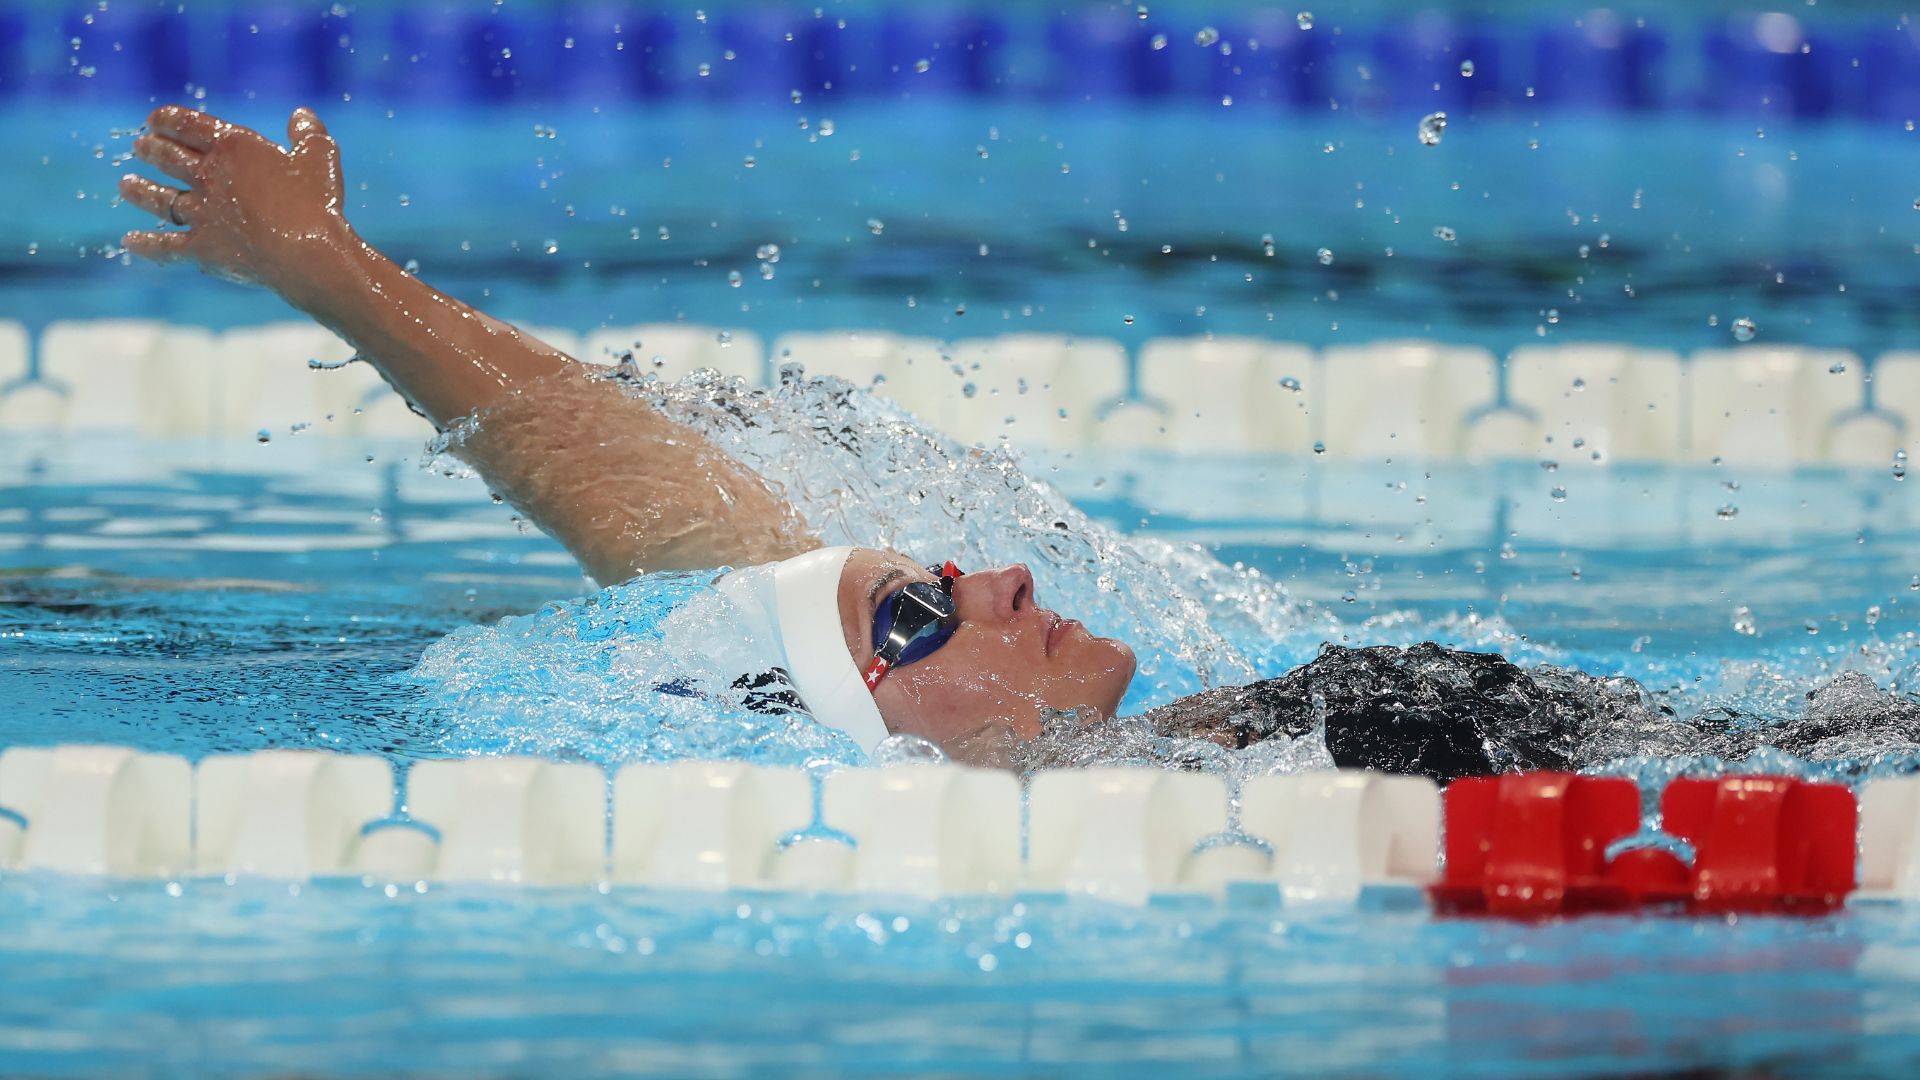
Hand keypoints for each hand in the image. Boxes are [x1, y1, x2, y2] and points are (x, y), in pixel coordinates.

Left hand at [119, 105, 354, 295]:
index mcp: (232, 147)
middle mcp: (208, 177)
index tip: (154, 119)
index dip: (168, 119)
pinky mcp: (203, 249)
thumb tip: (301, 115)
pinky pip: (166, 247)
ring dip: (140, 191)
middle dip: (150, 150)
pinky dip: (146, 246)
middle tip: (139, 148)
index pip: (188, 125)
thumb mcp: (320, 157)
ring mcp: (201, 214)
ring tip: (126, 186)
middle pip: (168, 158)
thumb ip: (308, 133)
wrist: (307, 253)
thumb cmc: (317, 203)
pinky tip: (129, 243)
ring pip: (160, 200)